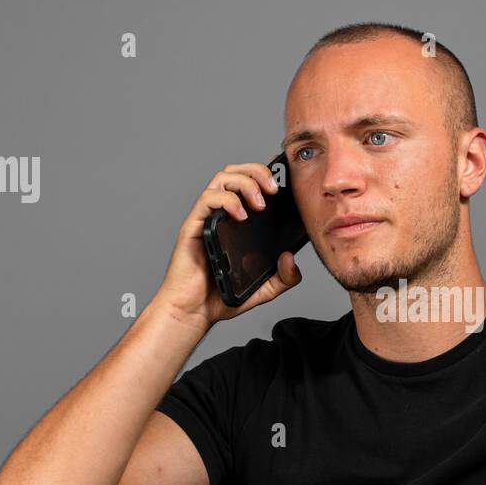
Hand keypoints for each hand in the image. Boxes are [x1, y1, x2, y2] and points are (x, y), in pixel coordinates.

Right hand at [154, 162, 303, 331]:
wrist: (195, 312)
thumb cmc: (222, 297)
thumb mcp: (265, 289)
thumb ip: (284, 277)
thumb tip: (291, 257)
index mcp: (237, 222)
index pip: (249, 184)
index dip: (266, 176)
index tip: (285, 188)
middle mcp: (220, 215)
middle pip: (235, 172)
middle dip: (257, 171)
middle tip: (274, 189)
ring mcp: (206, 218)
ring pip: (221, 178)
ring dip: (245, 182)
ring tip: (260, 203)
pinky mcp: (194, 226)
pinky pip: (208, 199)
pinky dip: (227, 200)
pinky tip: (241, 215)